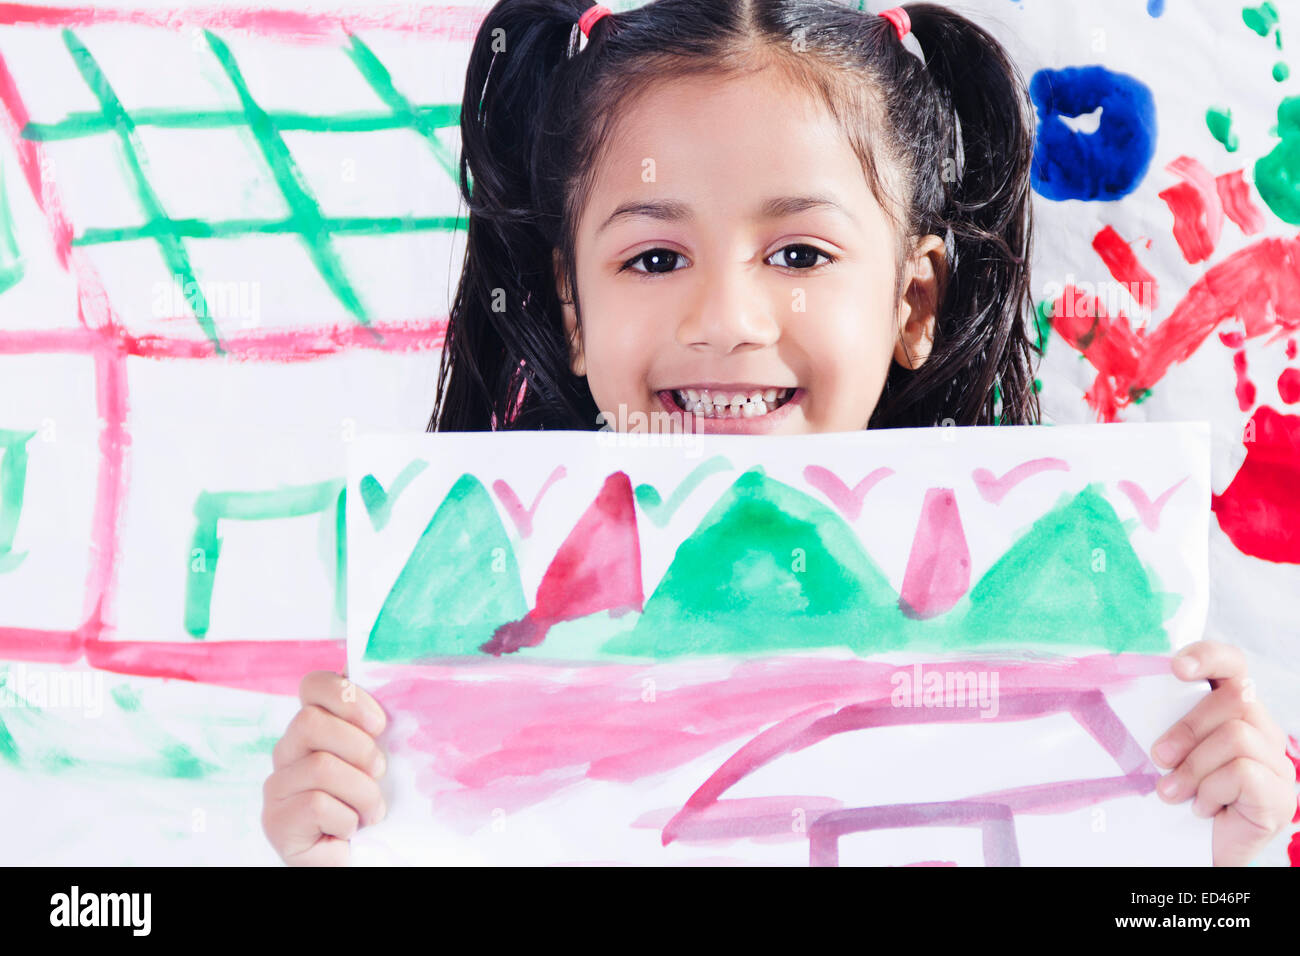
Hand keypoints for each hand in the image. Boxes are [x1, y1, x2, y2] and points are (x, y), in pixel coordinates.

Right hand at [261, 671, 388, 865]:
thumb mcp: (380, 759)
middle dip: (359, 748)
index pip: (313, 685)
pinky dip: (346, 819)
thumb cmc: (372, 803)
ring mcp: (277, 786)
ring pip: (320, 767)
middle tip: (380, 773)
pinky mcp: (277, 821)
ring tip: (371, 811)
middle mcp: (287, 752)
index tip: (379, 724)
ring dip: (362, 792)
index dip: (346, 696)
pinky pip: (317, 804)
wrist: (360, 856)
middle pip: (309, 722)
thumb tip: (397, 683)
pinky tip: (350, 829)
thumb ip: (377, 727)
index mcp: (313, 727)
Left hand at [1151, 640, 1297, 865]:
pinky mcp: (1280, 795)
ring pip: (1236, 737)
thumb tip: (1112, 695)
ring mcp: (1277, 763)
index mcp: (1230, 712)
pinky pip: (1244, 773)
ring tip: (1173, 793)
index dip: (1208, 656)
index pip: (1232, 664)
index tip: (1176, 667)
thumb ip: (1156, 723)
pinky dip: (1212, 791)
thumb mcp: (1163, 752)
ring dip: (1194, 767)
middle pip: (1235, 699)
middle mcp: (1262, 731)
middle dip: (1187, 728)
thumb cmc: (1175, 795)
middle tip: (1159, 758)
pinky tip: (1202, 808)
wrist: (1188, 851)